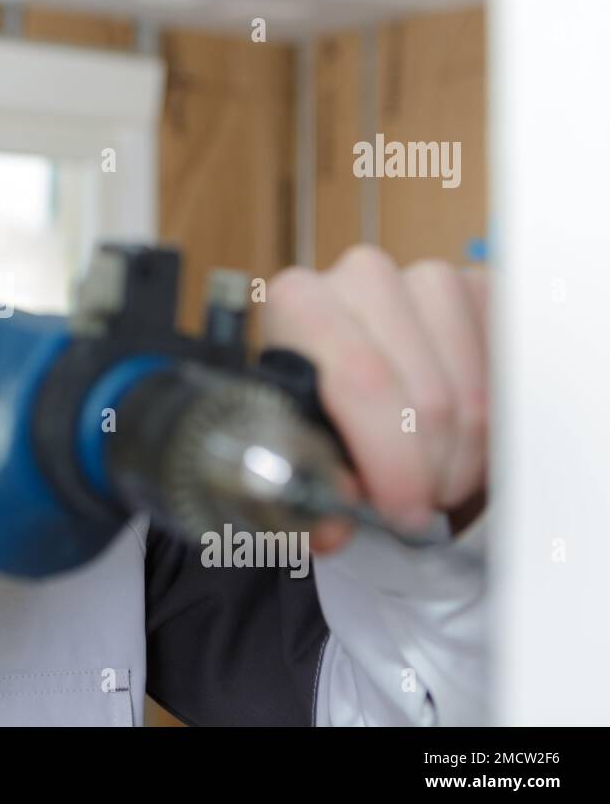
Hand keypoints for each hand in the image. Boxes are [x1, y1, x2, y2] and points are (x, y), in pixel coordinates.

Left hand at [262, 245, 488, 553]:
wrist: (347, 383)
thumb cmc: (314, 412)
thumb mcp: (295, 452)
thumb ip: (308, 490)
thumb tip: (331, 525)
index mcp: (300, 302)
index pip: (361, 378)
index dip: (390, 458)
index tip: (401, 510)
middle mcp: (363, 277)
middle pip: (426, 397)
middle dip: (427, 471)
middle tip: (414, 506)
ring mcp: (430, 280)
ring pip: (475, 395)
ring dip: (462, 458)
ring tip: (432, 477)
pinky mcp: (484, 295)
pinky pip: (508, 380)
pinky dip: (492, 430)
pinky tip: (458, 443)